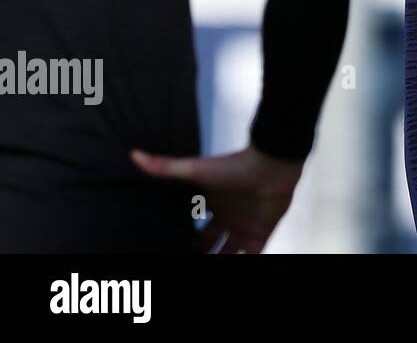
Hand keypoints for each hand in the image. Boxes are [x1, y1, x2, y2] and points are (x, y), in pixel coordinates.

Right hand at [131, 145, 303, 253]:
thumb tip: (135, 154)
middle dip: (198, 253)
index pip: (192, 228)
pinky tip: (230, 271)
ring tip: (204, 270)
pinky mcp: (261, 234)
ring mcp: (244, 227)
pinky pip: (252, 256)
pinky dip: (243, 264)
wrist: (272, 164)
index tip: (166, 247)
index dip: (182, 239)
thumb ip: (166, 166)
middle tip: (183, 260)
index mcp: (210, 205)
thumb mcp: (195, 169)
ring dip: (217, 260)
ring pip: (227, 254)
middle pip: (208, 244)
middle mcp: (226, 218)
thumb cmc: (235, 166)